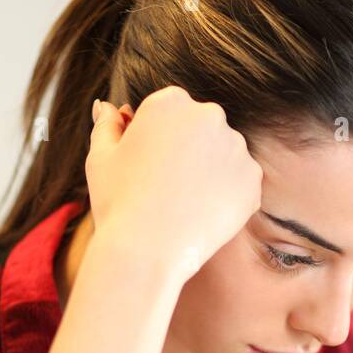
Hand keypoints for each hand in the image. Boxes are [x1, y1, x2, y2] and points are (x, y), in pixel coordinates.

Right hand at [85, 86, 262, 282]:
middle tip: (169, 186)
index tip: (151, 166)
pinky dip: (228, 195)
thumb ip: (107, 126)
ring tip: (185, 202)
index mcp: (170, 102)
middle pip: (202, 128)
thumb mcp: (100, 157)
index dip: (160, 139)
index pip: (172, 111)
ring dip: (211, 171)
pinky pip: (242, 181)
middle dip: (190, 150)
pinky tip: (204, 212)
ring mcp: (236, 147)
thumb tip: (108, 108)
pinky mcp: (253, 179)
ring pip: (225, 154)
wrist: (146, 251)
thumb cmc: (116, 202)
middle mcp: (209, 116)